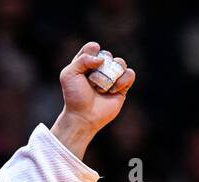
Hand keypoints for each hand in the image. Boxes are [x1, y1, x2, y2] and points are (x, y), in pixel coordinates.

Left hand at [52, 42, 135, 157]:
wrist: (83, 116)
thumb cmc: (74, 96)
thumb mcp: (69, 74)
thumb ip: (82, 59)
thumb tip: (102, 59)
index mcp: (85, 64)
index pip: (93, 47)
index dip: (92, 51)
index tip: (88, 64)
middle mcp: (99, 69)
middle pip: (107, 54)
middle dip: (102, 66)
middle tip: (93, 80)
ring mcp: (111, 78)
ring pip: (120, 63)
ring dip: (112, 73)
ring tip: (104, 88)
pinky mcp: (122, 87)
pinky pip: (130, 74)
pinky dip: (123, 80)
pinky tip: (113, 90)